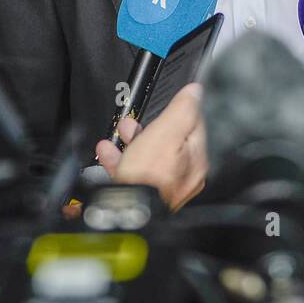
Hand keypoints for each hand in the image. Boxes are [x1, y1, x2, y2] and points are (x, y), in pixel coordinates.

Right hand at [93, 83, 206, 209]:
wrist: (126, 210)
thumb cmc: (148, 175)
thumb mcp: (166, 132)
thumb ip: (181, 110)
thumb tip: (195, 92)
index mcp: (195, 160)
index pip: (194, 127)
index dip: (179, 110)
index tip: (170, 100)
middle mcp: (182, 177)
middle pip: (168, 143)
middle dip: (150, 127)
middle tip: (137, 120)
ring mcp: (161, 188)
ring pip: (148, 158)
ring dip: (132, 141)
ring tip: (120, 132)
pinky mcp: (141, 197)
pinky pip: (132, 174)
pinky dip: (120, 160)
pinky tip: (109, 153)